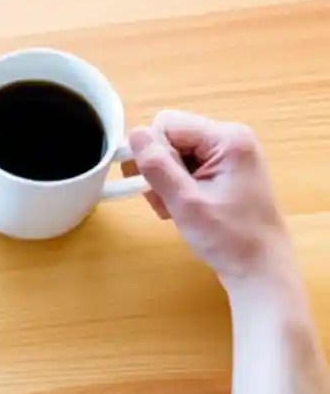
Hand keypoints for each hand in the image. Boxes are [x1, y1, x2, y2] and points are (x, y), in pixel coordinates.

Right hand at [127, 110, 290, 288]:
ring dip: (165, 179)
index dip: (153, 151)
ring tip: (174, 208)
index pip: (168, 124)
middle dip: (159, 167)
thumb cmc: (228, 238)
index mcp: (228, 139)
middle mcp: (231, 138)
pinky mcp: (225, 169)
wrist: (259, 269)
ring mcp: (229, 153)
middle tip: (164, 200)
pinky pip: (186, 164)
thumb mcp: (186, 203)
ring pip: (174, 151)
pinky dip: (176, 185)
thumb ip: (158, 166)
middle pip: (171, 136)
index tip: (157, 185)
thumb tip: (134, 134)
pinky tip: (183, 207)